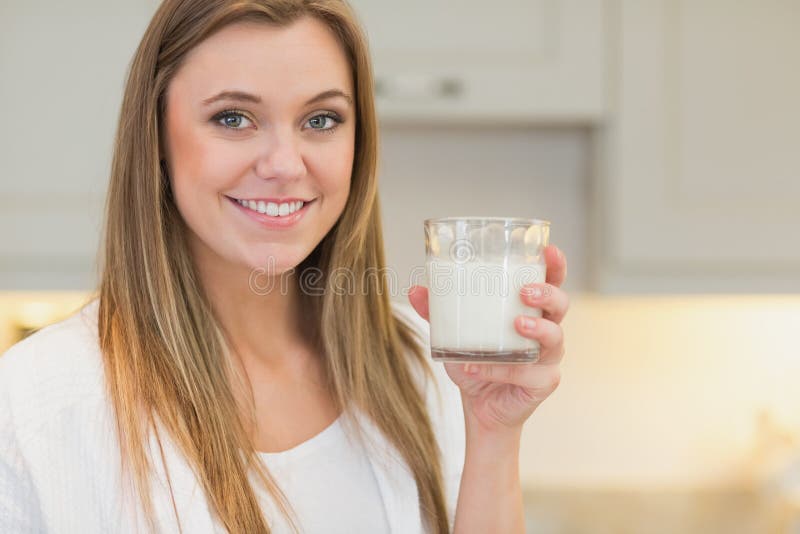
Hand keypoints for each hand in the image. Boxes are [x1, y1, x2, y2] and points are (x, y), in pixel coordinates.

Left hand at [408, 244, 568, 435]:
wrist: (479, 408)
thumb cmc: (476, 362)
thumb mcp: (453, 334)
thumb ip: (437, 312)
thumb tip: (415, 289)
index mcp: (531, 310)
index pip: (551, 282)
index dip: (555, 266)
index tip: (549, 251)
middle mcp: (546, 331)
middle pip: (561, 304)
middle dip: (548, 293)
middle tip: (525, 291)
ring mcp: (548, 358)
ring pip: (555, 337)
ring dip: (537, 328)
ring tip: (516, 323)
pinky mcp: (543, 383)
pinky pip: (527, 373)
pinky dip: (499, 370)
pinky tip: (475, 368)